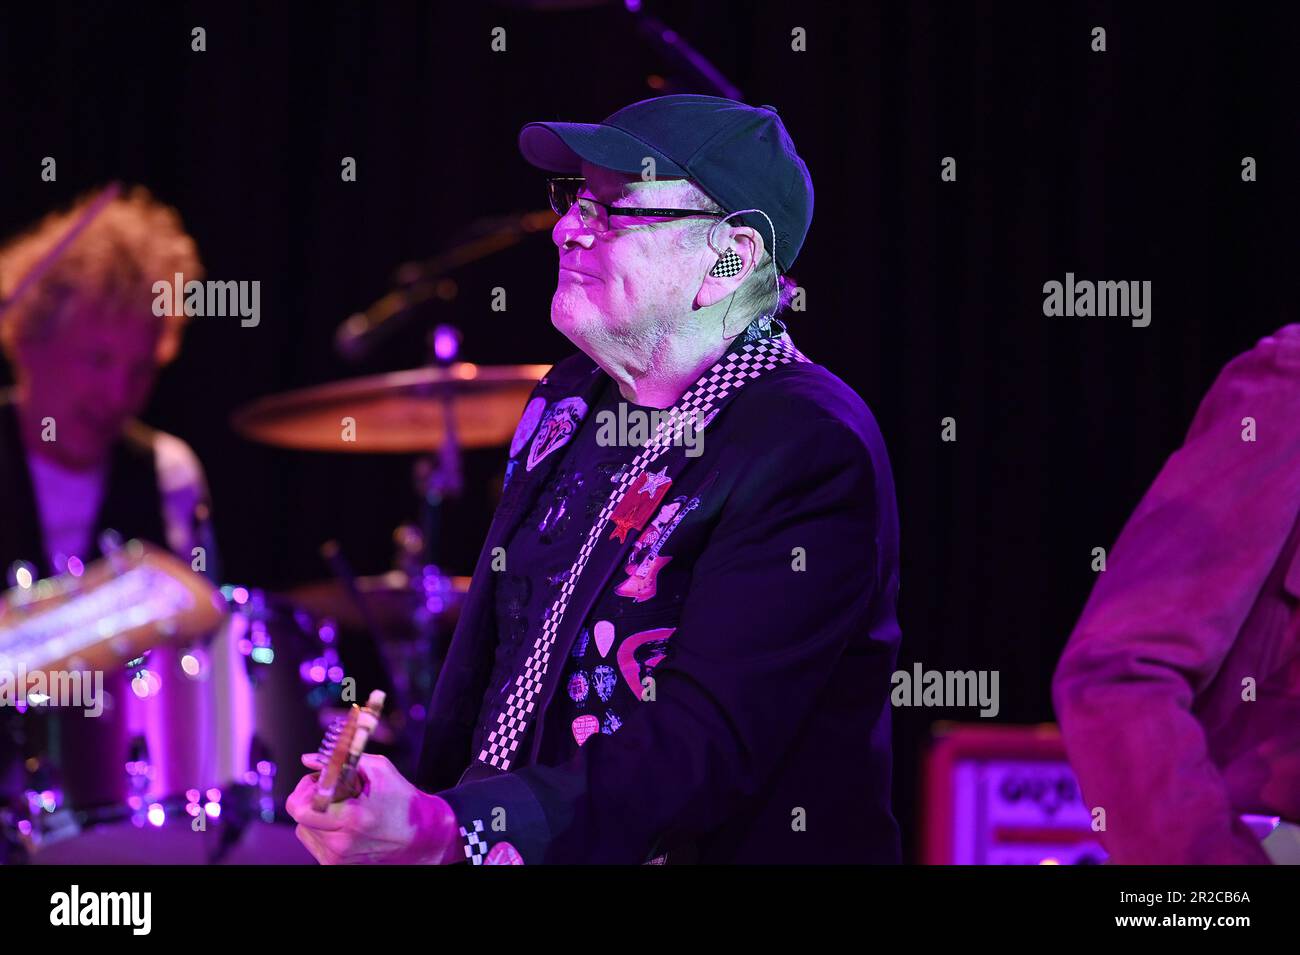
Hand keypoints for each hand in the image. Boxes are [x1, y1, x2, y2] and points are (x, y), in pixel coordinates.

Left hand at [285, 752, 460, 864]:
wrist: (424, 839)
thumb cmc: (404, 803)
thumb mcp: (380, 771)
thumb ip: (343, 761)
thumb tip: (309, 759)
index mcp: (351, 819)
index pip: (299, 808)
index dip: (304, 789)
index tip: (319, 781)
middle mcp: (341, 844)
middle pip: (301, 818)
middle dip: (312, 800)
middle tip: (332, 792)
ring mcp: (338, 860)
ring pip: (305, 832)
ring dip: (317, 817)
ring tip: (343, 810)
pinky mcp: (337, 868)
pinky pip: (316, 845)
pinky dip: (325, 832)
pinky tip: (346, 826)